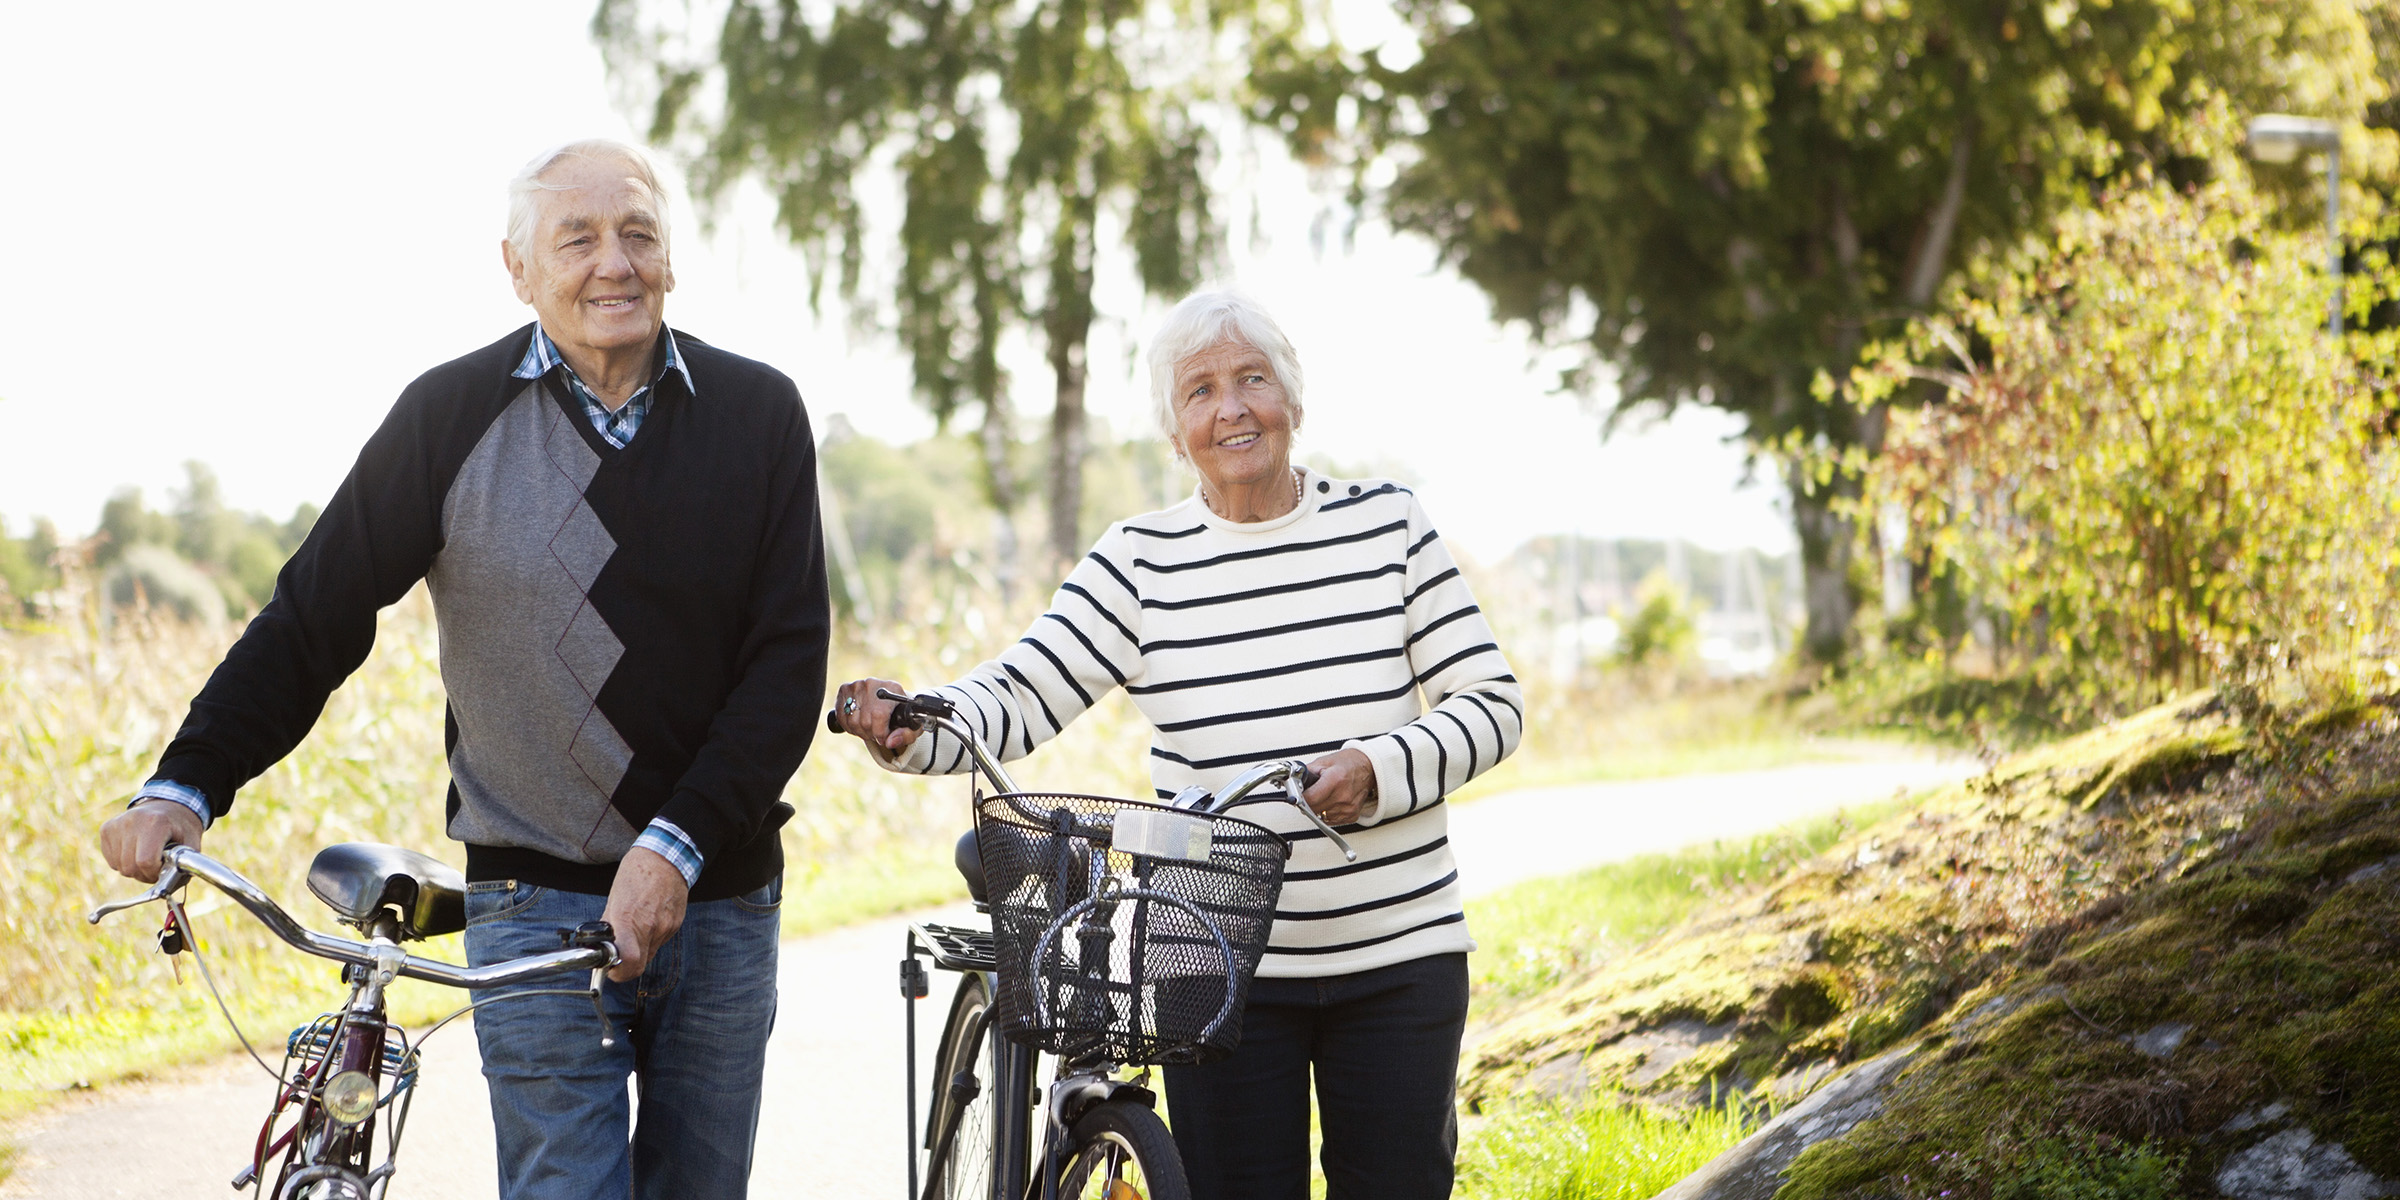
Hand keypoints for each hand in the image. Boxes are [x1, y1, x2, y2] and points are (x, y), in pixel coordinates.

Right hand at [100, 800, 204, 882]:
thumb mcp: (191, 843)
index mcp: (156, 822)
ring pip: (119, 867)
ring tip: (148, 855)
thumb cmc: (181, 827)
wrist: (167, 805)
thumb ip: (184, 865)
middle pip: (130, 867)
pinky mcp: (106, 829)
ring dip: (135, 869)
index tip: (164, 867)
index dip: (155, 872)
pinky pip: (112, 861)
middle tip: (157, 865)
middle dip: (145, 873)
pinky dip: (124, 862)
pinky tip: (136, 850)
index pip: (145, 862)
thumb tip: (169, 886)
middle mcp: (132, 821)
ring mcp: (116, 824)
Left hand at [600, 848, 688, 982]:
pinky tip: (648, 919)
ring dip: (639, 949)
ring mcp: (666, 927)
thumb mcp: (614, 899)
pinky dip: (651, 937)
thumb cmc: (637, 873)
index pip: (629, 962)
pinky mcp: (676, 924)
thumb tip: (605, 946)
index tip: (611, 968)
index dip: (618, 973)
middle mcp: (650, 926)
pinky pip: (660, 941)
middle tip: (618, 956)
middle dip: (627, 966)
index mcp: (629, 919)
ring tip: (634, 928)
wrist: (666, 858)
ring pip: (650, 954)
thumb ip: (611, 926)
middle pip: (640, 965)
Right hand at [832, 678, 920, 759]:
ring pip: (852, 721)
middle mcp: (873, 684)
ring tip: (869, 730)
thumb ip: (906, 735)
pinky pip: (842, 717)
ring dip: (860, 732)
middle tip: (877, 735)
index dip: (880, 732)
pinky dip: (850, 726)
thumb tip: (890, 742)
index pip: (879, 715)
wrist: (890, 698)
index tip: (884, 738)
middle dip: (871, 734)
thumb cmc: (902, 714)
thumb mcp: (912, 726)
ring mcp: (857, 685)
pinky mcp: (845, 689)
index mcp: (893, 688)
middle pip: (865, 721)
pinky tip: (859, 724)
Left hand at [1300, 748, 1378, 826]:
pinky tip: (1332, 801)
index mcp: (1335, 780)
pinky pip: (1330, 819)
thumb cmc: (1348, 763)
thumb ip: (1306, 773)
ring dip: (1318, 808)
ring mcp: (1348, 808)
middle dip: (1308, 802)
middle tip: (1311, 793)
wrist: (1368, 768)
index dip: (1300, 797)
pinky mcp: (1352, 815)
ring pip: (1321, 816)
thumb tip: (1292, 782)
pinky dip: (1327, 812)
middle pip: (1313, 809)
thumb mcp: (1324, 762)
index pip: (1309, 799)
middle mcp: (1343, 796)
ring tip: (1324, 795)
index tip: (1297, 796)